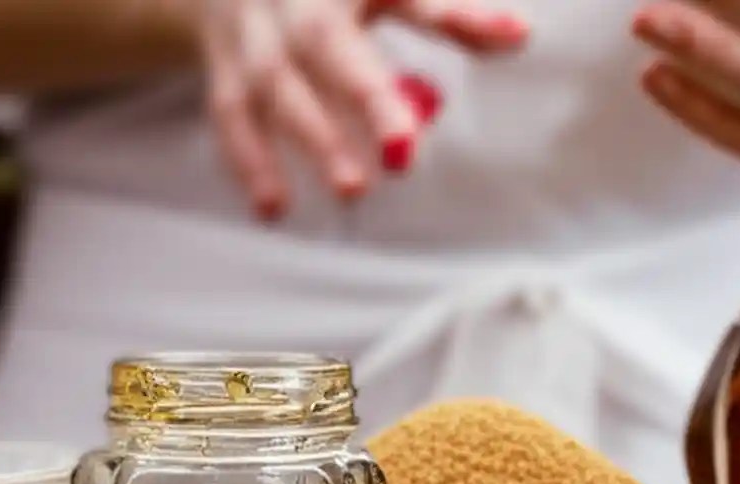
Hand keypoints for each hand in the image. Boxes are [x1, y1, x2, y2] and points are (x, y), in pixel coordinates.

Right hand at [197, 0, 528, 219]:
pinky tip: (274, 208)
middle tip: (401, 156)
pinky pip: (230, 114)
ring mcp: (248, 33)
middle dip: (363, 99)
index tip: (506, 42)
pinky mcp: (220, 67)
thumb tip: (519, 38)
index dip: (452, 18)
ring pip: (272, 85)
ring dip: (311, 140)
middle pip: (324, 45)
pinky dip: (249, 161)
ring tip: (351, 189)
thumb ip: (449, 14)